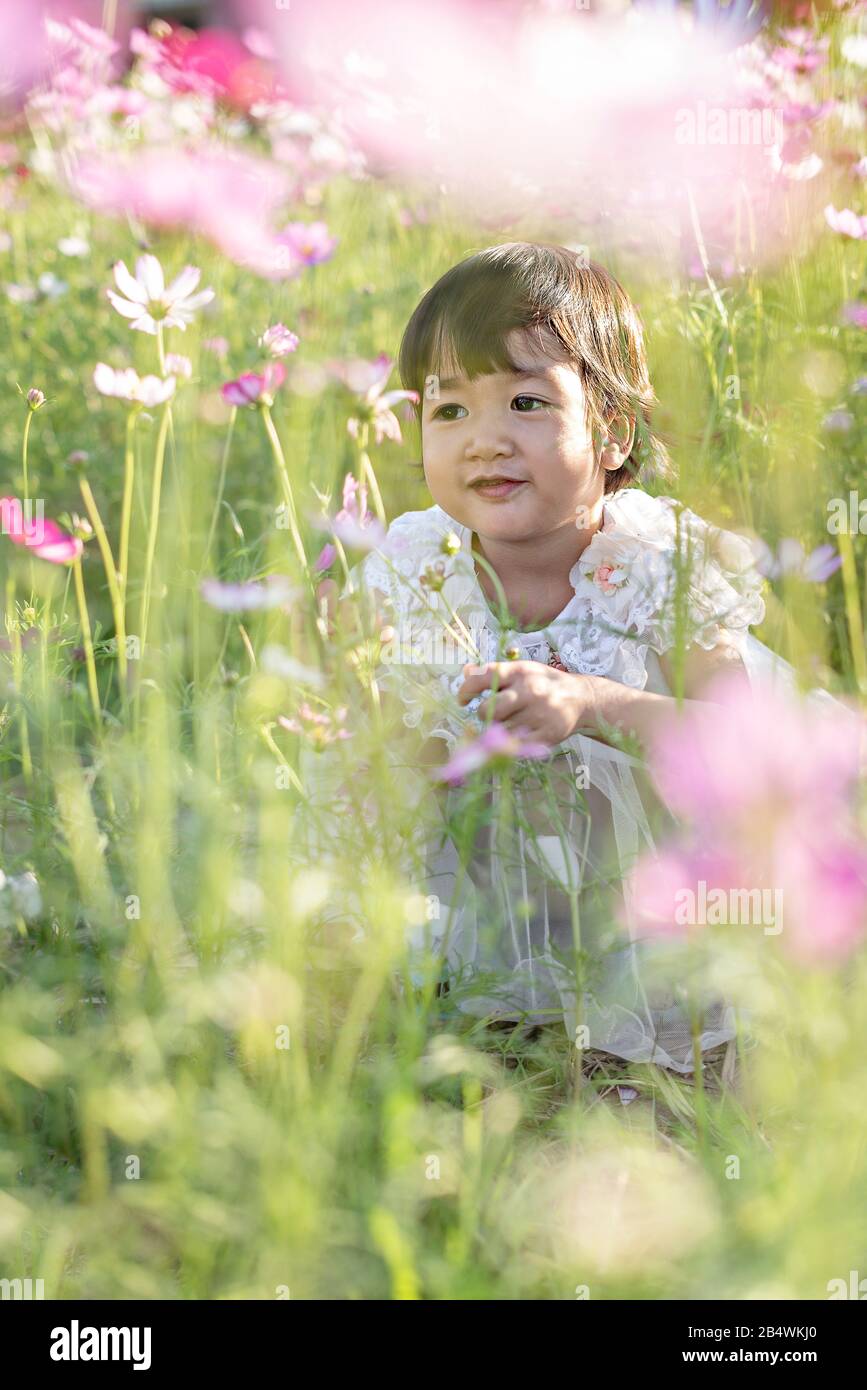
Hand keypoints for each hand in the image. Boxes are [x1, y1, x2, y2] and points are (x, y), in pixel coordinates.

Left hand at [457, 661, 595, 746]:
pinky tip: (516, 735)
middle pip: (489, 709)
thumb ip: (494, 672)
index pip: (484, 678)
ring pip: (500, 730)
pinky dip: (510, 744)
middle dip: (484, 715)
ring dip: (497, 731)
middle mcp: (529, 691)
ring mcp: (539, 714)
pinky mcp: (546, 734)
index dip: (466, 690)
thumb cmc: (546, 684)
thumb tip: (465, 671)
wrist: (582, 699)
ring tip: (508, 724)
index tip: (463, 700)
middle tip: (491, 715)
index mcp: (520, 671)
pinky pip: (515, 745)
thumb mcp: (522, 671)